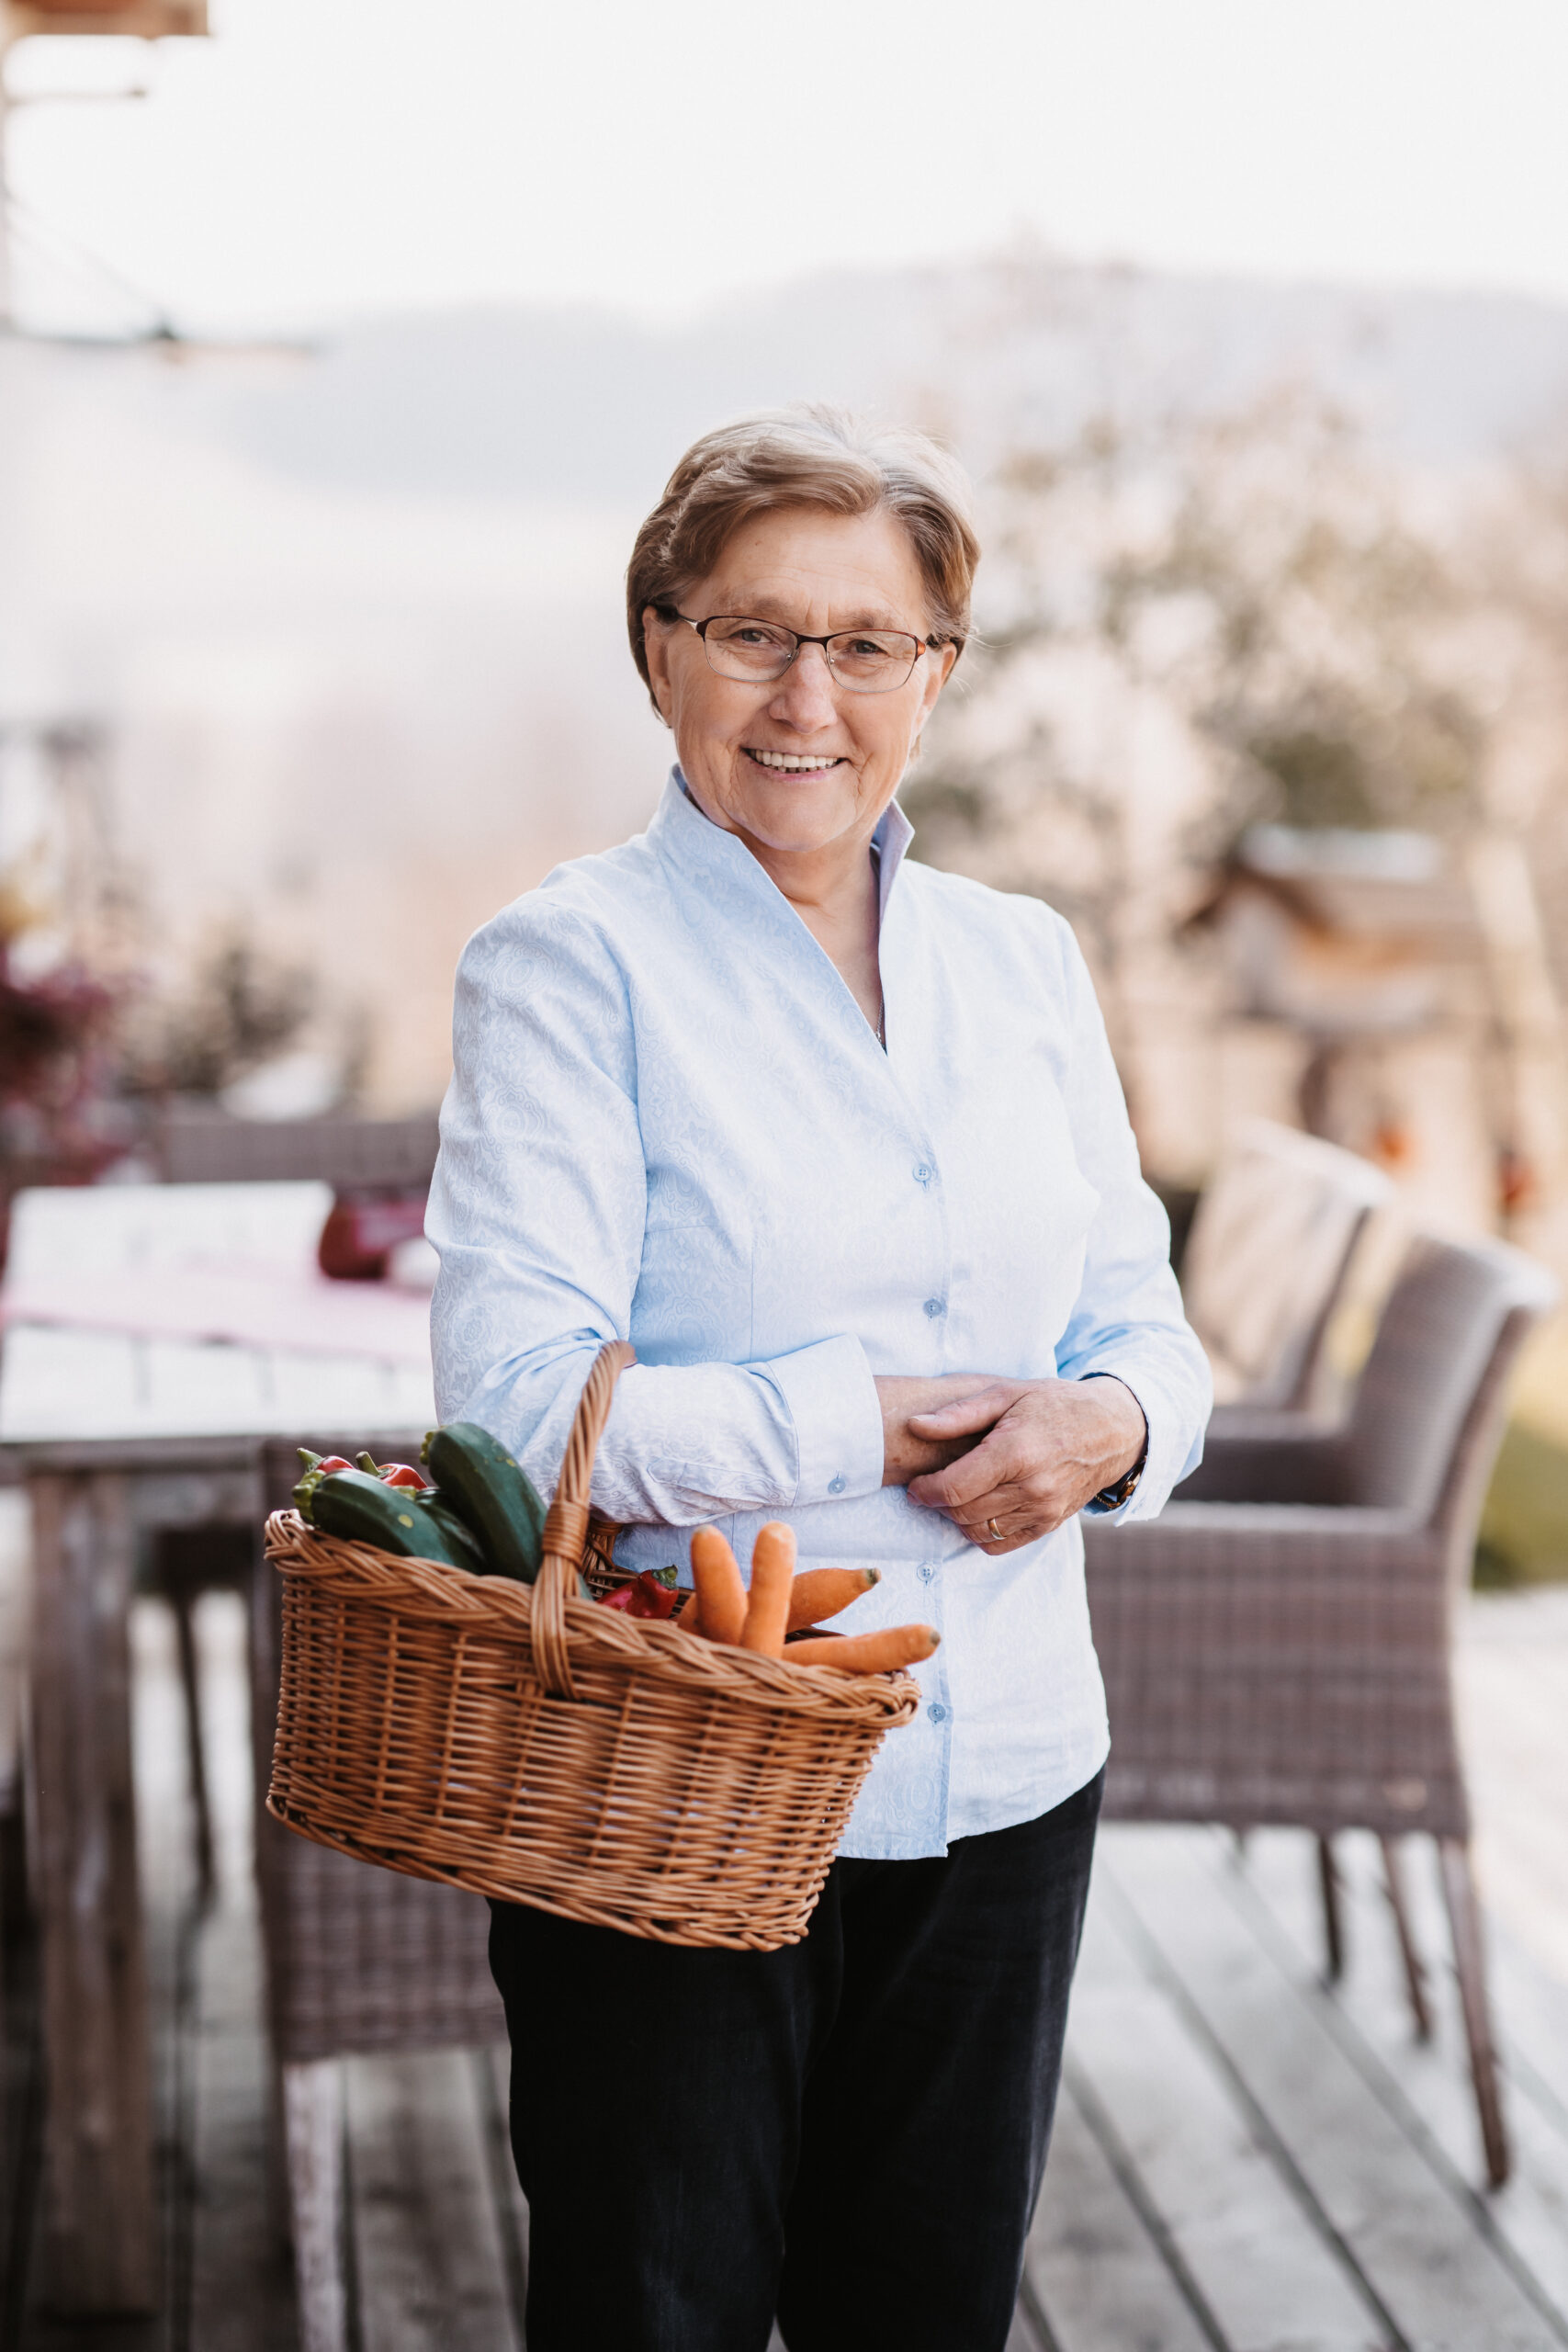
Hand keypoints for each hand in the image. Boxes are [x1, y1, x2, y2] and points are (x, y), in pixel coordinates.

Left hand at [904, 1377, 1146, 1552]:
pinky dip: (981, 1533)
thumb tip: (915, 1425)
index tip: (915, 1485)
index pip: (954, 1488)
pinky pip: (1000, 1544)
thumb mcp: (1006, 1394)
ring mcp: (1043, 1510)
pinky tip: (980, 1509)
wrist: (1111, 1430)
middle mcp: (1032, 1487)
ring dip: (957, 1518)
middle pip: (962, 1512)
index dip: (925, 1490)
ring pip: (978, 1531)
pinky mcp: (1049, 1524)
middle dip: (938, 1503)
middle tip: (932, 1486)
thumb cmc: (1055, 1405)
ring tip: (957, 1495)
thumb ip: (959, 1414)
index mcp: (1016, 1452)